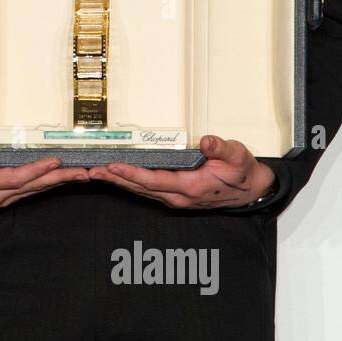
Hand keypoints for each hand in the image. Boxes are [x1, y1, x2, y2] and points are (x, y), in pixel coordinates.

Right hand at [0, 134, 89, 209]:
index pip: (14, 178)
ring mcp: (2, 199)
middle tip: (83, 172)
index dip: (35, 170)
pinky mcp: (6, 197)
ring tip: (81, 175)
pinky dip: (48, 183)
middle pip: (32, 186)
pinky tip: (61, 177)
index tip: (54, 160)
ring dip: (58, 182)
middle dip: (59, 179)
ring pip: (35, 190)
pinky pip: (31, 190)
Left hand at [87, 134, 276, 208]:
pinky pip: (146, 190)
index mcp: (191, 187)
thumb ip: (222, 148)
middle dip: (115, 180)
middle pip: (141, 189)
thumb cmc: (241, 172)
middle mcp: (179, 197)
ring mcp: (175, 199)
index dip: (133, 174)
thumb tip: (207, 141)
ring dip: (118, 183)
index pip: (155, 181)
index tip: (114, 167)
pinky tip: (115, 177)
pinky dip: (129, 183)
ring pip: (141, 191)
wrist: (249, 191)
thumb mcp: (237, 156)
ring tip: (96, 173)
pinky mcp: (173, 195)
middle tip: (92, 171)